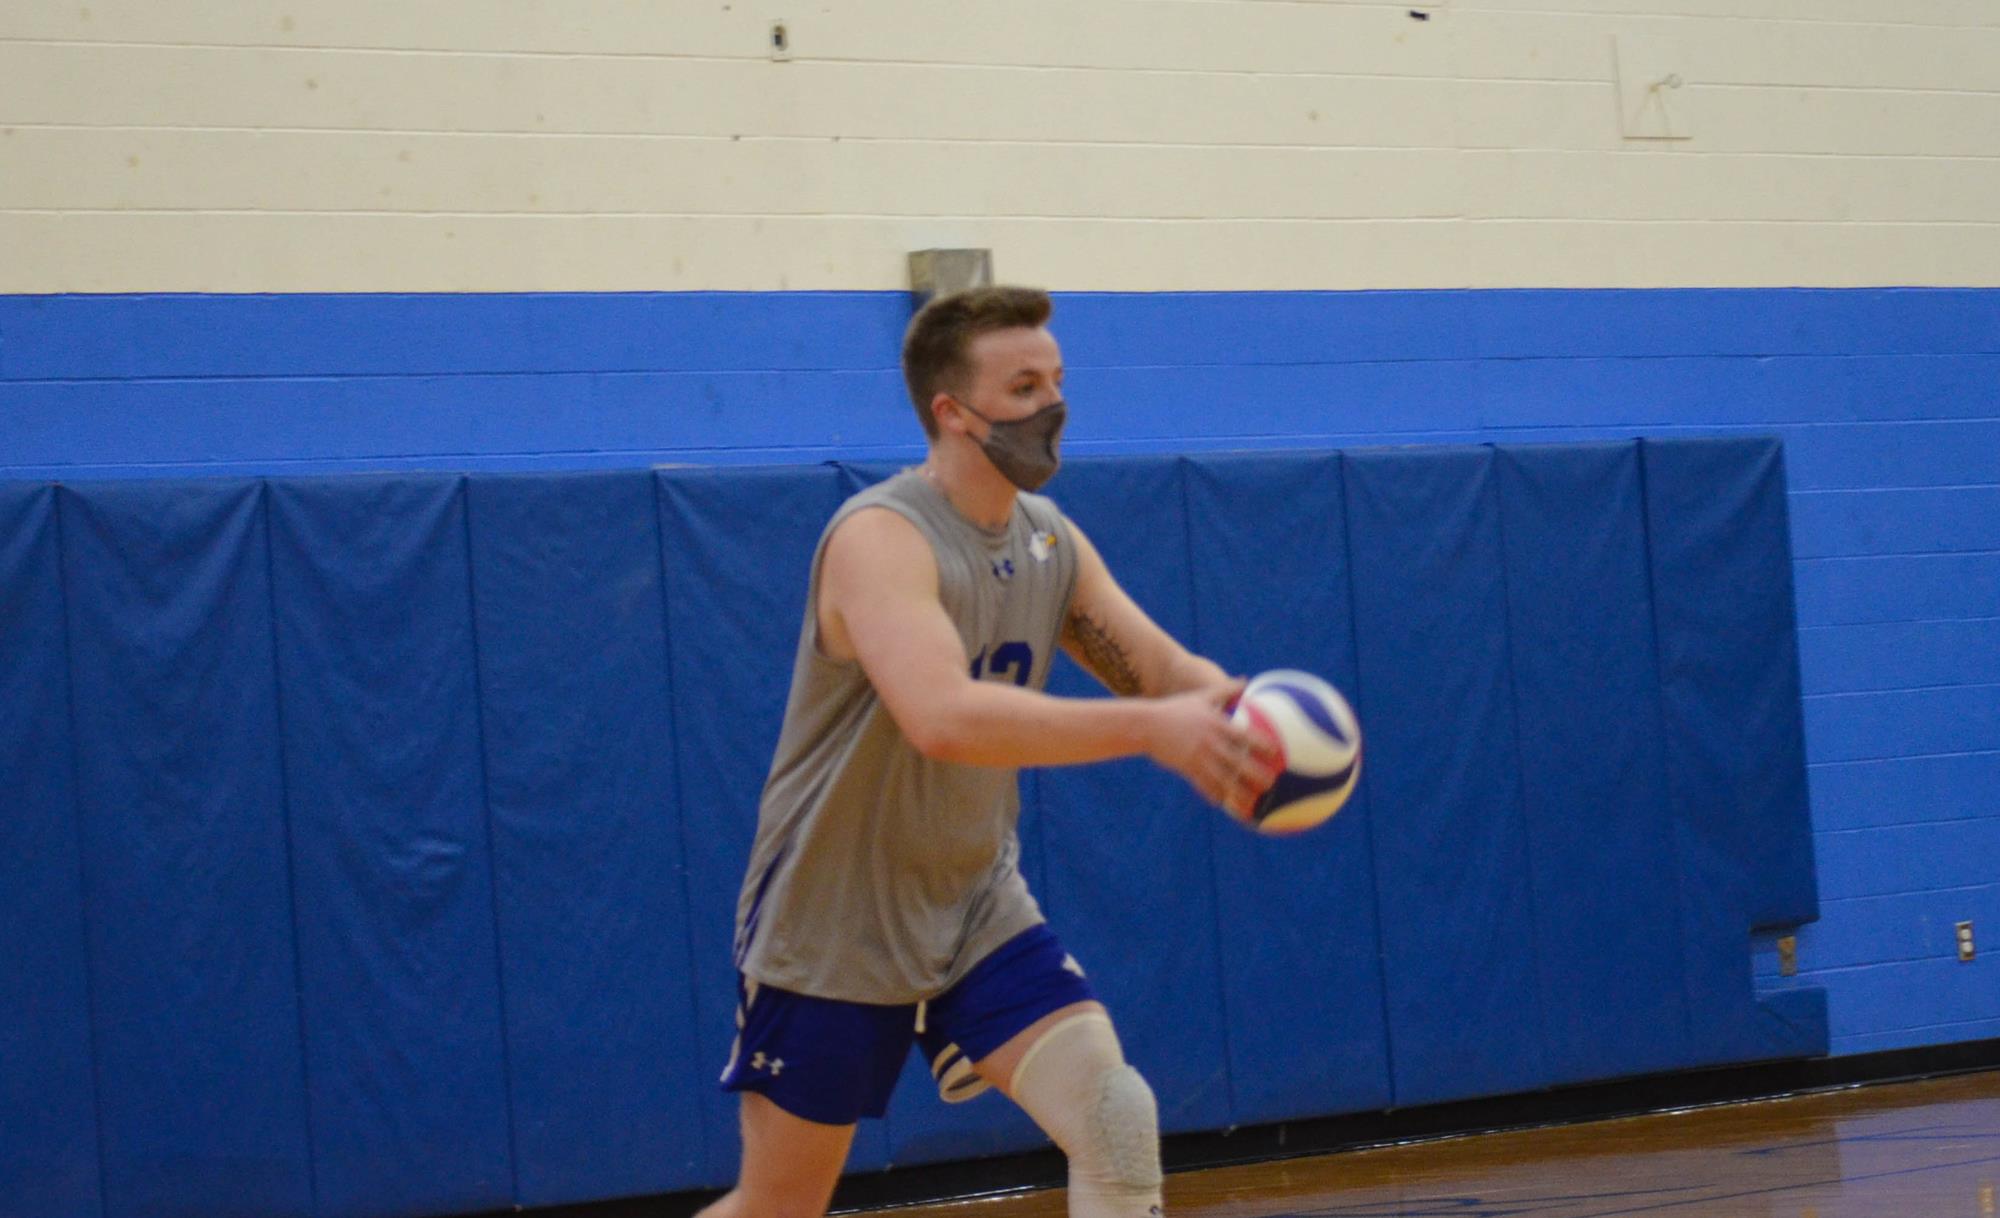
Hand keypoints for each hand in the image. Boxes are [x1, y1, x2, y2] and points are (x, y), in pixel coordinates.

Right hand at [1142, 679, 1284, 818]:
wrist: (1147, 724)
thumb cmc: (1176, 708)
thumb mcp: (1202, 696)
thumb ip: (1226, 689)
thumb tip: (1246, 680)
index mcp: (1217, 724)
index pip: (1245, 736)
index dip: (1262, 745)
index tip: (1276, 754)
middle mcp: (1211, 742)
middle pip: (1238, 762)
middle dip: (1256, 775)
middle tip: (1270, 784)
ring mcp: (1199, 757)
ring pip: (1224, 779)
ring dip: (1239, 792)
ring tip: (1252, 803)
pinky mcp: (1187, 768)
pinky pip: (1204, 785)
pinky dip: (1215, 794)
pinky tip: (1223, 802)